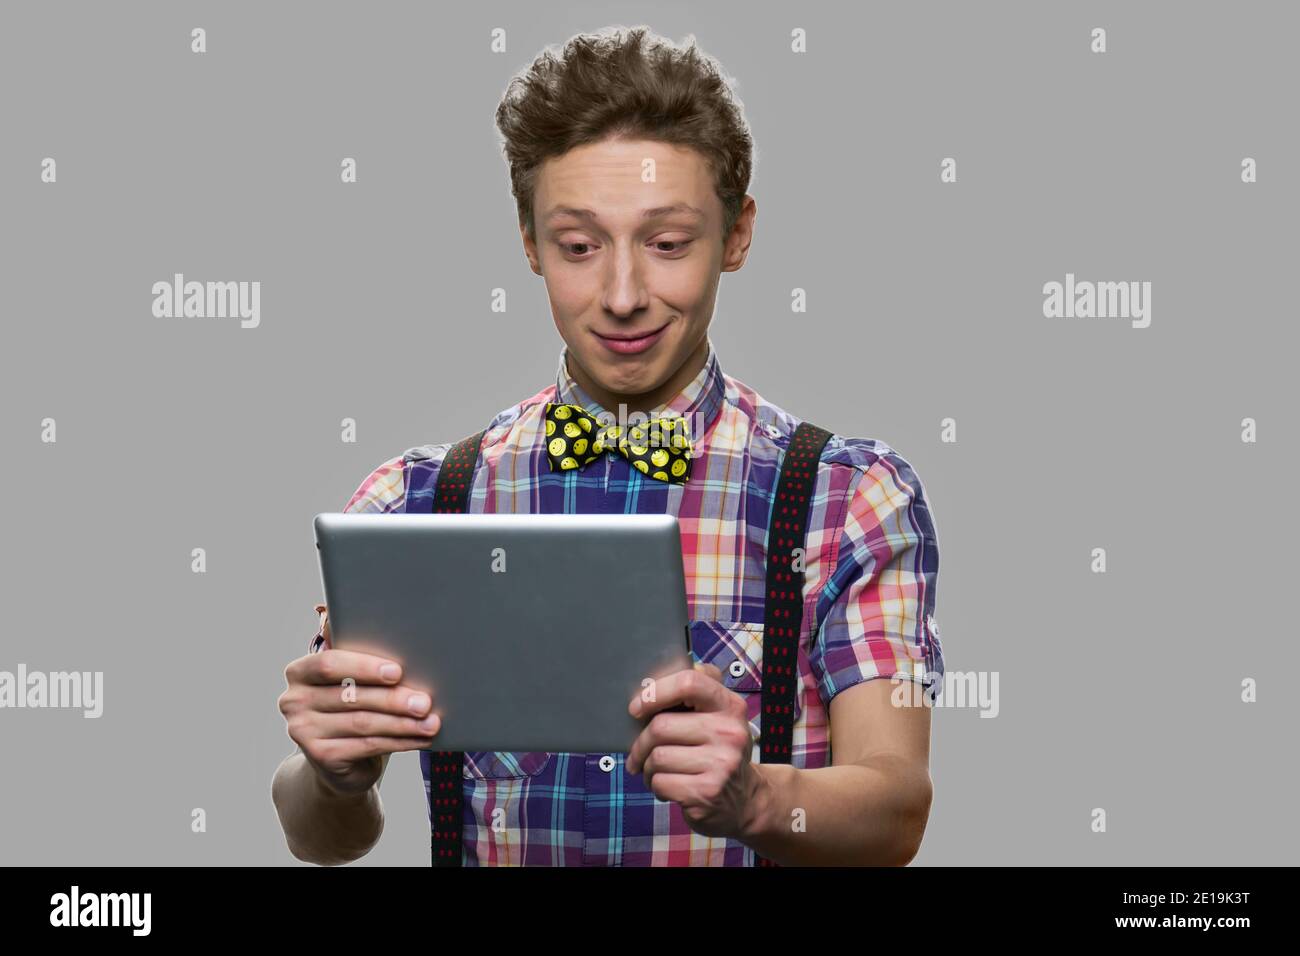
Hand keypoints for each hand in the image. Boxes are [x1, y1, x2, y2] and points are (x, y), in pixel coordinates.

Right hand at [278, 604, 440, 795]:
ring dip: (403, 723)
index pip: (330, 664)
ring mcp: (303, 731)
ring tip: (431, 722)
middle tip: (425, 701)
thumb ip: (352, 650)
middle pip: (352, 696)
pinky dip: (399, 741)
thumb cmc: (351, 706)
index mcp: (299, 672)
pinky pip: (368, 746)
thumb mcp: (350, 677)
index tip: (397, 671)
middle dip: (394, 698)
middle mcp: (294, 701)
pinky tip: (420, 738)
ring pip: (363, 723)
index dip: (364, 667)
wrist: (338, 759)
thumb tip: (354, 618)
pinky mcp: (321, 757)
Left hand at [625, 662, 761, 839]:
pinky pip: (660, 782)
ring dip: (647, 767)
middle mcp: (730, 733)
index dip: (655, 692)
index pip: (688, 682)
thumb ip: (695, 690)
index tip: (636, 708)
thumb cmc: (719, 751)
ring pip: (657, 757)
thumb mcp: (720, 716)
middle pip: (661, 726)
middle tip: (639, 752)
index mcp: (730, 706)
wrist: (745, 799)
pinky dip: (655, 785)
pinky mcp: (707, 792)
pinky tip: (668, 787)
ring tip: (656, 771)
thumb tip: (651, 681)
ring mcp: (721, 764)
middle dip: (641, 742)